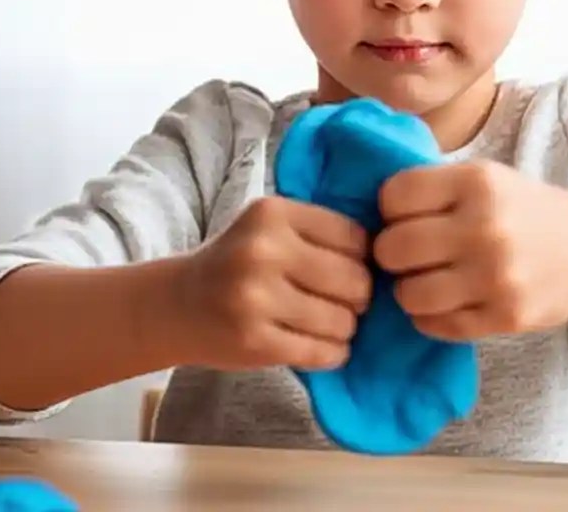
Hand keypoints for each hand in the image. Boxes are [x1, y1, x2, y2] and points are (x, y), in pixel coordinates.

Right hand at [177, 197, 371, 370]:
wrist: (177, 306)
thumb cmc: (237, 264)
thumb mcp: (270, 227)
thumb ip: (319, 232)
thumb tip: (389, 256)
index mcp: (273, 214)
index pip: (356, 238)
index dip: (363, 259)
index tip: (348, 269)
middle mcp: (263, 251)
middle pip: (355, 281)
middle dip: (359, 298)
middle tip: (344, 303)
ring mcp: (257, 299)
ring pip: (343, 321)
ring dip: (345, 329)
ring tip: (327, 324)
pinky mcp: (255, 342)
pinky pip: (323, 352)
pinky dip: (332, 353)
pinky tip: (320, 346)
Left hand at [374, 161, 567, 340]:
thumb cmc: (521, 211)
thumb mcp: (484, 179)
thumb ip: (433, 189)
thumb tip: (363, 211)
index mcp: (477, 182)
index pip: (394, 197)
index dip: (390, 210)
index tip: (405, 218)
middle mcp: (486, 227)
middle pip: (392, 248)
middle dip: (391, 254)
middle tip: (406, 255)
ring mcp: (496, 276)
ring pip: (409, 293)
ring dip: (408, 290)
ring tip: (425, 280)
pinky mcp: (505, 316)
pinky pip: (436, 325)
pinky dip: (430, 317)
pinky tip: (445, 303)